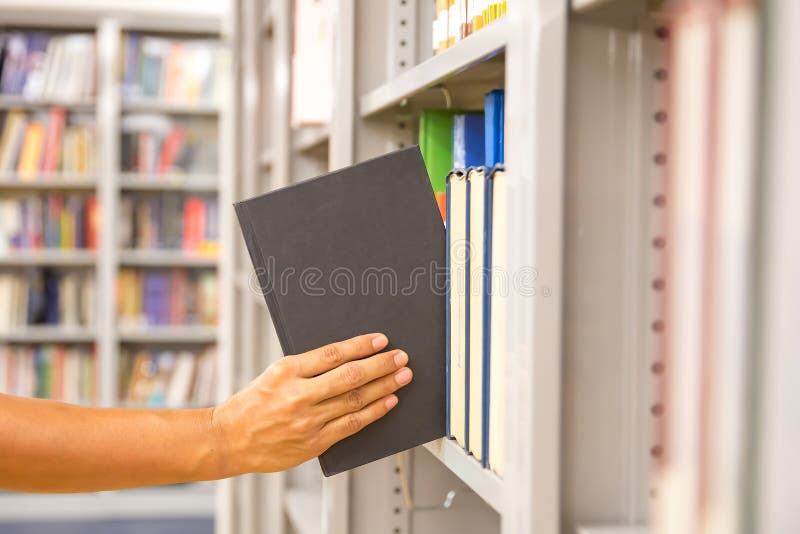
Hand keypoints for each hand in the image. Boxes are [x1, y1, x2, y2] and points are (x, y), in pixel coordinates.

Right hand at [210, 333, 412, 475]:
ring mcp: (307, 421)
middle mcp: (298, 395)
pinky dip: (374, 412)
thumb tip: (347, 357)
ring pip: (355, 400)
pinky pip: (352, 425)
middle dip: (381, 365)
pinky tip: (388, 401)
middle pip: (350, 376)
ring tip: (402, 376)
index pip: (332, 354)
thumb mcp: (273, 374)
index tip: (380, 340)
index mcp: (287, 371)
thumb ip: (307, 367)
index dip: (361, 346)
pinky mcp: (314, 443)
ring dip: (384, 386)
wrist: (229, 441)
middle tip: (400, 357)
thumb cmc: (251, 405)